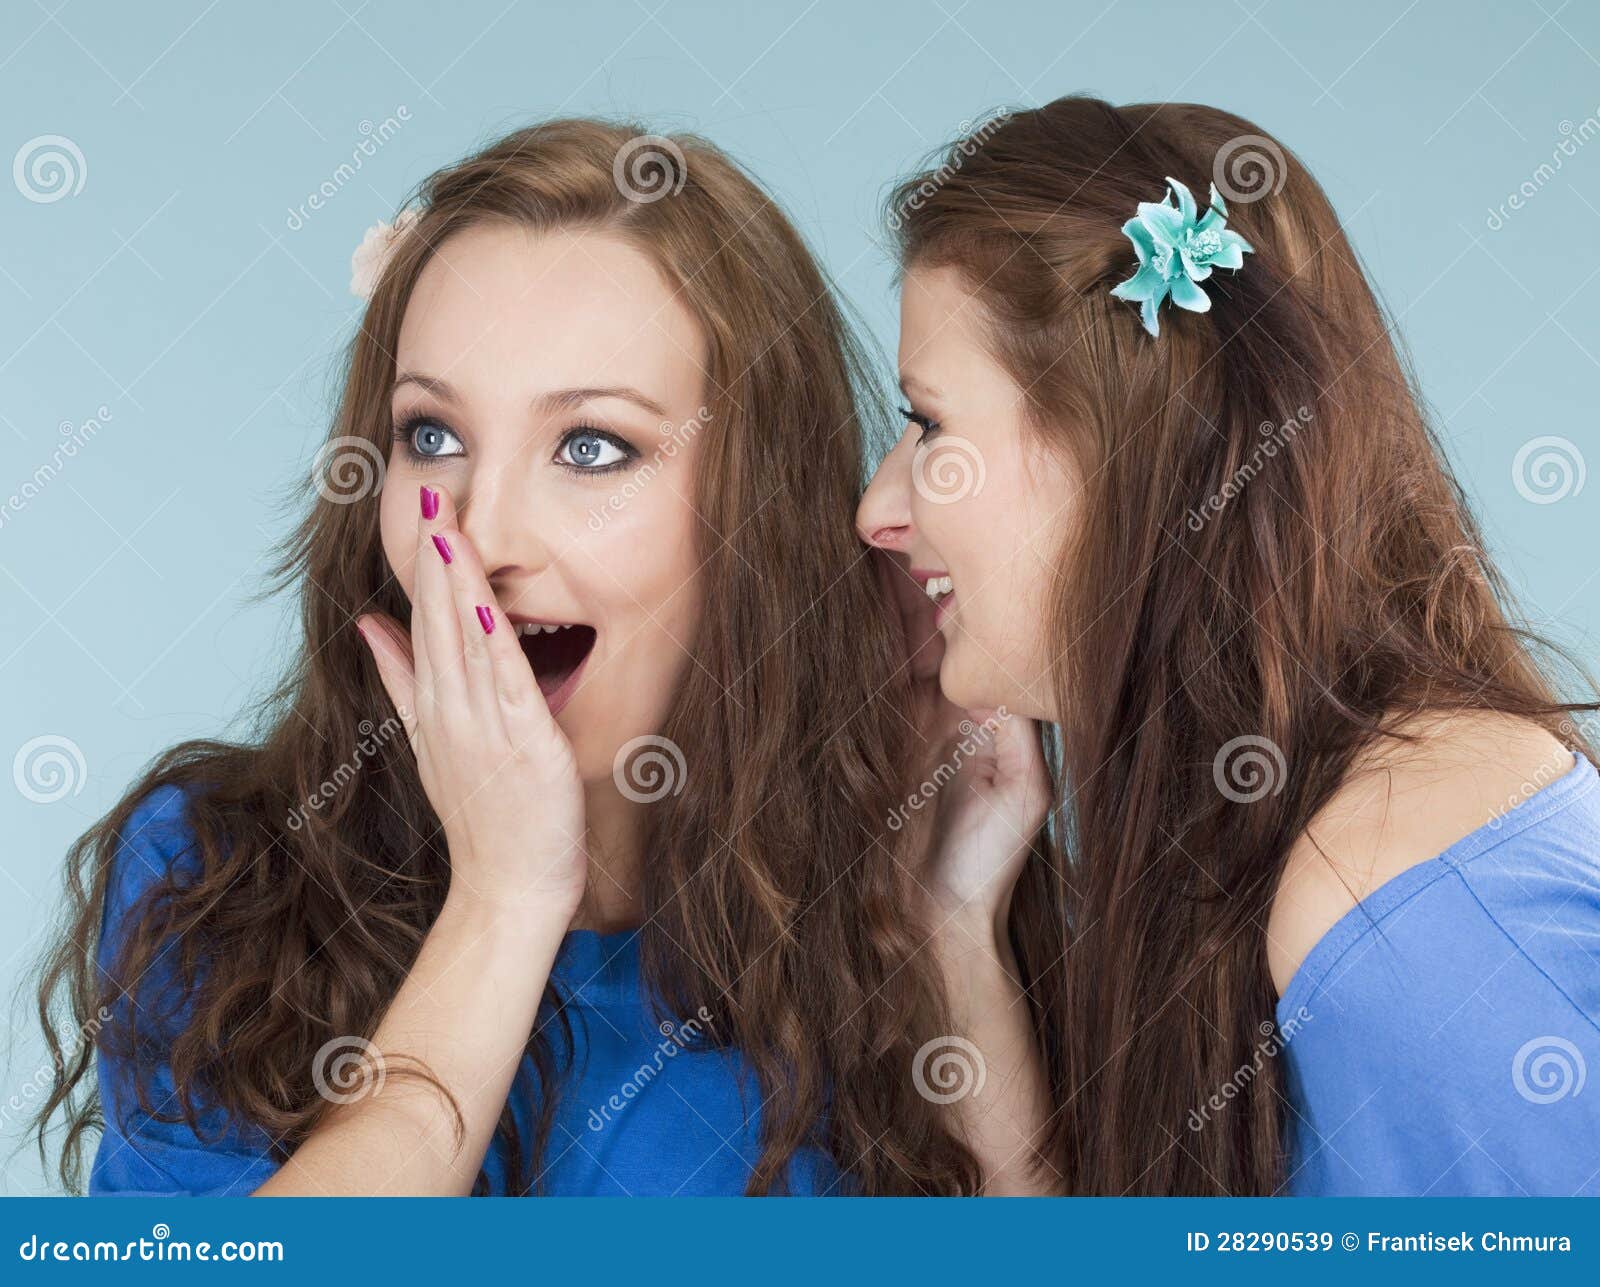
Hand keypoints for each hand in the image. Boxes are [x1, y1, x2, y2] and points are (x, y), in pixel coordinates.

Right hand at [356, 484, 587, 924]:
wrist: (507, 889)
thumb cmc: (483, 818)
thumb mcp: (431, 740)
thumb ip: (400, 679)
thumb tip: (371, 624)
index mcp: (434, 704)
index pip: (422, 620)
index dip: (422, 564)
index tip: (420, 508)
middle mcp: (450, 708)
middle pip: (435, 620)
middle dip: (432, 556)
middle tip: (427, 492)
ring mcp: (480, 725)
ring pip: (462, 640)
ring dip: (453, 583)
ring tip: (443, 526)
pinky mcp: (519, 742)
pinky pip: (502, 681)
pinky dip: (488, 640)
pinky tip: (479, 600)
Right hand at [873, 550, 1049, 932]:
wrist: (939, 922)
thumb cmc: (988, 861)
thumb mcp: (1024, 787)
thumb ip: (1015, 726)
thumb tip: (1004, 670)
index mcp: (969, 712)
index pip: (962, 641)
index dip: (958, 594)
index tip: (958, 542)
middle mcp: (928, 709)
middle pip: (918, 630)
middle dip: (911, 580)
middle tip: (905, 523)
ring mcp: (891, 722)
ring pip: (886, 646)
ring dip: (879, 602)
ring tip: (873, 547)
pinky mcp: (862, 740)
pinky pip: (859, 684)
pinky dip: (853, 647)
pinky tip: (848, 606)